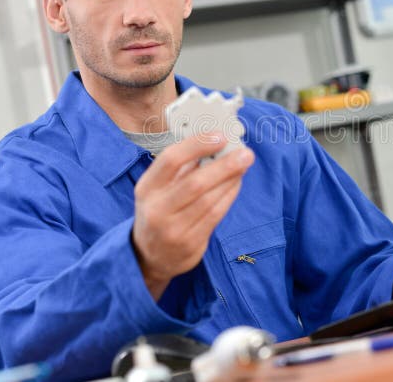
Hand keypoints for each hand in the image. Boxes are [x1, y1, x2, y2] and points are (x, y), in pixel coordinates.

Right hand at [132, 133, 254, 299]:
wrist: (150, 257)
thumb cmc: (159, 212)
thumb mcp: (158, 189)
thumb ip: (181, 168)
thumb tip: (213, 142)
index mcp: (146, 188)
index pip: (170, 160)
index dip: (197, 145)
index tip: (220, 136)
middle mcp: (156, 209)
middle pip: (195, 182)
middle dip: (225, 166)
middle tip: (246, 153)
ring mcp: (173, 229)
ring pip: (209, 200)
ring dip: (231, 180)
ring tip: (243, 165)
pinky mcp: (189, 243)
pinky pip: (215, 215)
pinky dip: (229, 196)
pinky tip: (236, 183)